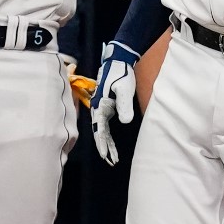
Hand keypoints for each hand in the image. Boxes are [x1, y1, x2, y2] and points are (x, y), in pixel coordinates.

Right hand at [90, 41, 141, 165]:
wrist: (118, 62)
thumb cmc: (122, 74)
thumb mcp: (125, 89)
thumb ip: (125, 105)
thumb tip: (125, 122)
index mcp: (100, 105)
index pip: (99, 127)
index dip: (101, 142)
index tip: (104, 154)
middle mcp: (98, 108)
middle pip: (99, 132)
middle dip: (104, 147)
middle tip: (110, 162)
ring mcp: (101, 109)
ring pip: (102, 131)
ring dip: (107, 144)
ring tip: (112, 159)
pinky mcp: (107, 108)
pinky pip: (106, 126)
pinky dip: (108, 137)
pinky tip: (112, 147)